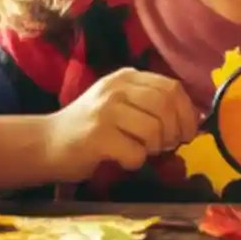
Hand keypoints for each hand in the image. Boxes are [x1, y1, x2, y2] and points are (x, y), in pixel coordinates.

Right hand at [44, 69, 197, 180]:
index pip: (172, 87)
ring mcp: (105, 111)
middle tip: (165, 146)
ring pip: (154, 130)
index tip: (186, 133)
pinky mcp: (97, 136)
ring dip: (154, 148)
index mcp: (126, 77)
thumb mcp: (121, 104)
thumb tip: (194, 118)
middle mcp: (116, 88)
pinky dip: (135, 162)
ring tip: (140, 151)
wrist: (47, 142)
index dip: (187, 113)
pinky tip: (122, 159)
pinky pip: (135, 153)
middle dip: (174, 132)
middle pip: (166, 106)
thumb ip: (152, 104)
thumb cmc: (90, 126)